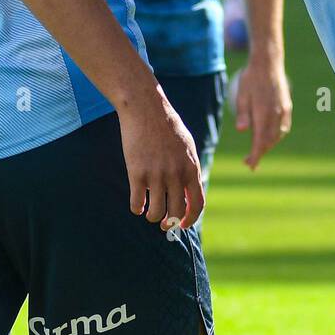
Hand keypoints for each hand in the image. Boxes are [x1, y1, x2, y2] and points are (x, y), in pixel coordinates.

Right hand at [117, 91, 204, 231]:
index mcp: (191, 168)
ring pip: (156, 212)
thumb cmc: (166, 126)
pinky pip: (137, 202)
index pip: (197, 204)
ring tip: (149, 213)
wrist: (145, 109)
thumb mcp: (186, 146)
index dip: (190, 219)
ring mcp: (156, 174)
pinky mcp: (137, 172)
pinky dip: (137, 208)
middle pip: (176, 211)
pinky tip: (137, 205)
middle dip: (170, 223)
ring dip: (153, 217)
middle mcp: (176, 174)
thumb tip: (189, 191)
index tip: (182, 225)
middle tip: (164, 224)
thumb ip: (189, 168)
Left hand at [234, 56, 291, 169]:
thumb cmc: (251, 78)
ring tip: (258, 151)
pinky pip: (283, 127)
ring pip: (278, 135)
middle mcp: (276, 114)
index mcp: (263, 113)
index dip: (256, 155)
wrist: (268, 62)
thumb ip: (242, 113)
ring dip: (268, 145)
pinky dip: (276, 136)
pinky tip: (270, 137)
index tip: (250, 166)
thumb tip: (241, 130)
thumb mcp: (241, 94)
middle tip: (249, 162)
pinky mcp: (287, 107)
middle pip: (269, 141)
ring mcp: (283, 111)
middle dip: (260, 153)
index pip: (260, 141)